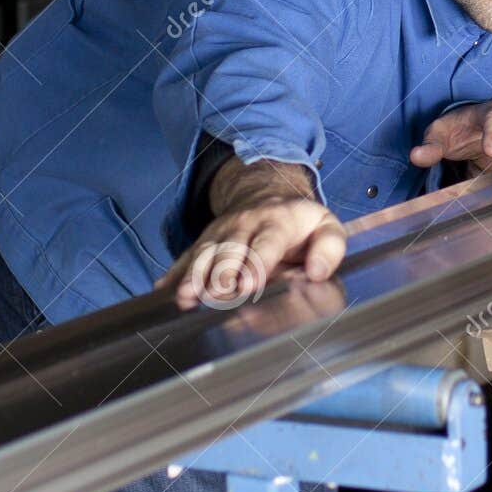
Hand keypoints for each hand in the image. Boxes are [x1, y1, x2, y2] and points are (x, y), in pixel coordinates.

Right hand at [156, 194, 346, 309]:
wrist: (267, 194)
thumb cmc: (301, 222)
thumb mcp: (326, 226)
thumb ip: (329, 248)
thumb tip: (318, 272)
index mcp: (277, 221)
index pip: (266, 242)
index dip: (257, 262)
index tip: (249, 284)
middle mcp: (244, 224)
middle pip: (230, 248)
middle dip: (222, 271)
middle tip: (217, 293)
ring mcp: (221, 232)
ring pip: (204, 253)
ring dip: (193, 275)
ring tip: (185, 297)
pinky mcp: (206, 241)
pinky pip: (187, 256)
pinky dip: (174, 274)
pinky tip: (162, 291)